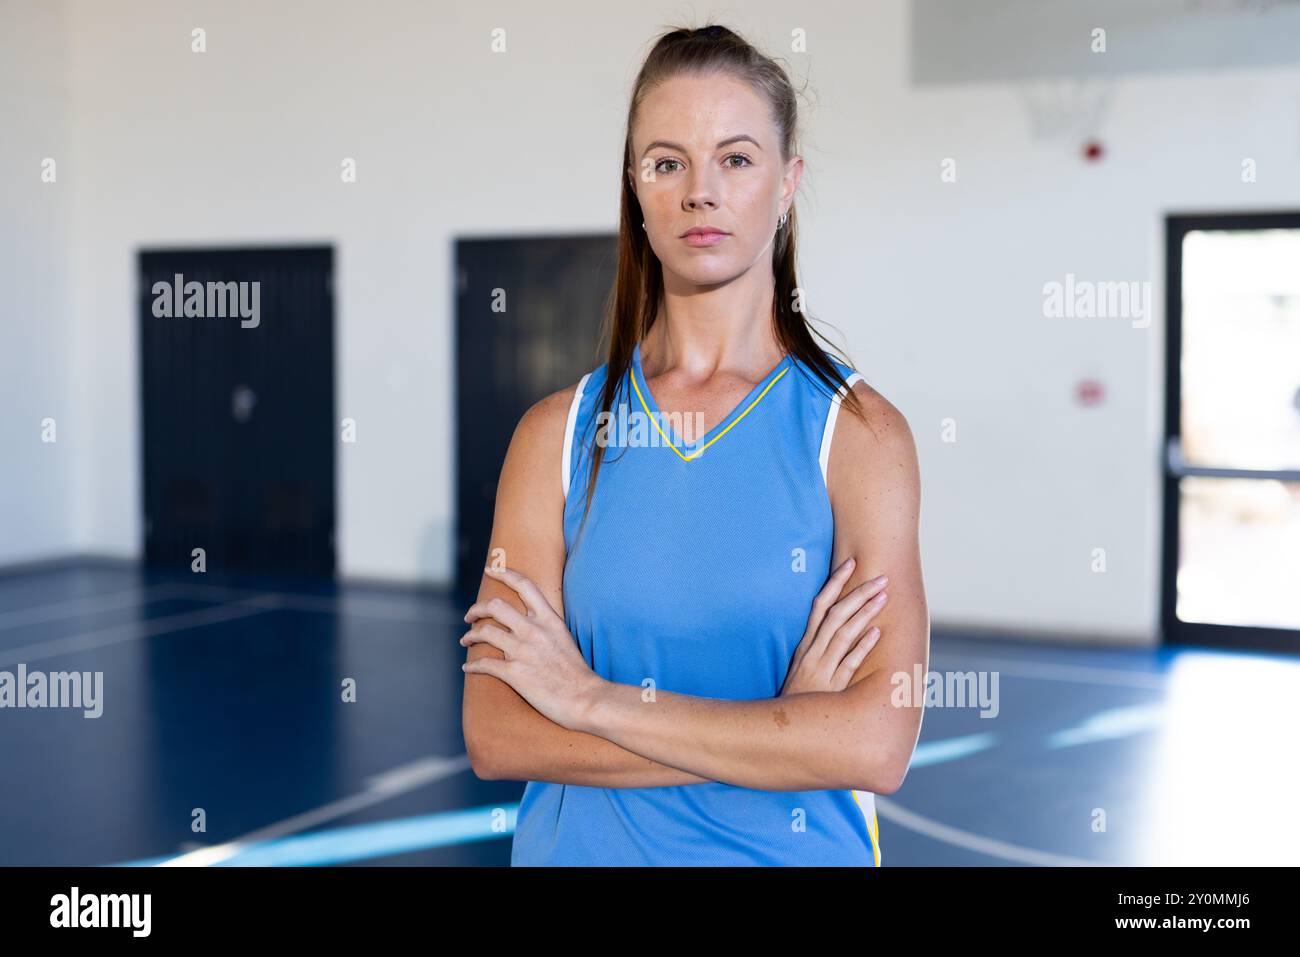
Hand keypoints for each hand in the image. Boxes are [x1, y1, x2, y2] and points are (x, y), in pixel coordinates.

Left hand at [460, 564, 604, 729]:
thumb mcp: (564, 637)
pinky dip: (472, 665)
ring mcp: (523, 651)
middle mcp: (534, 630)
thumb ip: (546, 625)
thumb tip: (527, 621)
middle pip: (495, 606)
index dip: (504, 572)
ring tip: (465, 641)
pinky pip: (484, 664)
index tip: (490, 569)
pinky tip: (468, 667)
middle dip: (476, 609)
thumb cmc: (576, 672)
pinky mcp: (515, 673)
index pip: (524, 585)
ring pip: (484, 632)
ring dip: (470, 636)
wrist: (585, 698)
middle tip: (469, 616)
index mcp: (549, 619)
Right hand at [780, 557, 886, 695]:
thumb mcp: (802, 668)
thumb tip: (838, 626)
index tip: (851, 563)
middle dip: (858, 593)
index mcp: (805, 645)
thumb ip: (817, 648)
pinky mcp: (832, 688)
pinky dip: (862, 647)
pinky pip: (848, 664)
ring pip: (843, 634)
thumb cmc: (799, 698)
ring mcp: (821, 669)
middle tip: (880, 578)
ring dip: (864, 614)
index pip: (820, 605)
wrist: (784, 727)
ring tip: (883, 597)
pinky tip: (876, 633)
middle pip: (835, 615)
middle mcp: (812, 652)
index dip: (835, 583)